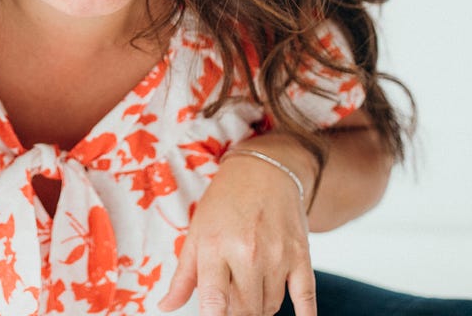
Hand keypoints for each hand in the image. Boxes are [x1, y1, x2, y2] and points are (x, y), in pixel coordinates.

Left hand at [159, 151, 315, 315]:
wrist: (265, 170)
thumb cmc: (224, 202)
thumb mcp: (197, 232)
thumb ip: (183, 275)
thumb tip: (166, 307)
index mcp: (215, 247)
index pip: (214, 299)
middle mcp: (247, 253)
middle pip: (245, 310)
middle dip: (236, 314)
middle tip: (230, 303)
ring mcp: (277, 255)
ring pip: (270, 307)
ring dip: (260, 309)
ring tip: (250, 292)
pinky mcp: (301, 255)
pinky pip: (306, 297)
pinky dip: (304, 315)